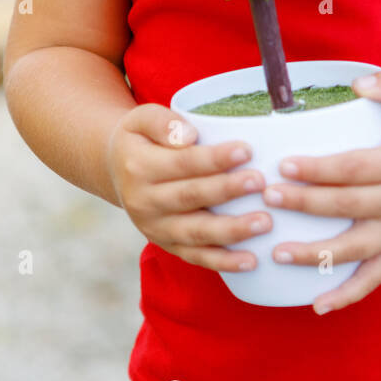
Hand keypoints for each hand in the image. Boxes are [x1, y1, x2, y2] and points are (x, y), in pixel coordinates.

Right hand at [106, 104, 274, 271]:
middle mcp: (144, 202)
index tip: (246, 150)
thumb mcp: (141, 119)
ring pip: (196, 233)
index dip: (214, 159)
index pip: (182, 163)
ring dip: (231, 230)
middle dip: (227, 190)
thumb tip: (191, 135)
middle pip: (191, 197)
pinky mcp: (167, 245)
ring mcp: (155, 228)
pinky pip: (196, 257)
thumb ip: (163, 122)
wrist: (116, 170)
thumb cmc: (140, 138)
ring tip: (264, 222)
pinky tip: (251, 260)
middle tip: (261, 182)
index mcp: (139, 167)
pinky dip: (223, 262)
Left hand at [261, 67, 380, 314]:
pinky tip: (318, 305)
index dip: (318, 169)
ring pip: (355, 249)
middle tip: (267, 197)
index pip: (352, 168)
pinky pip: (374, 279)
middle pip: (346, 207)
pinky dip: (348, 295)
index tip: (284, 165)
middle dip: (304, 204)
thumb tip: (357, 84)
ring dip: (315, 254)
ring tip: (278, 252)